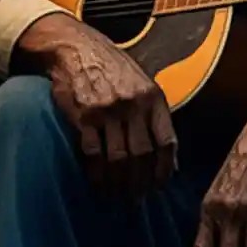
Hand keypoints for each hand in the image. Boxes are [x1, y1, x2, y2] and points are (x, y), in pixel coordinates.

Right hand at [14, 12, 176, 198]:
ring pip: (119, 159)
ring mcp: (108, 111)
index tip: (159, 186)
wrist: (76, 47)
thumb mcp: (143, 83)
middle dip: (140, 183)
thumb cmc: (111, 69)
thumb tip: (171, 156)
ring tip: (118, 196)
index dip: (164, 170)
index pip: (167, 142)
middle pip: (142, 155)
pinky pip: (93, 153)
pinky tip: (98, 184)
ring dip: (119, 183)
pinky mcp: (83, 116)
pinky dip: (96, 174)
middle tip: (136, 199)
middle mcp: (133, 105)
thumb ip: (156, 116)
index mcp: (153, 98)